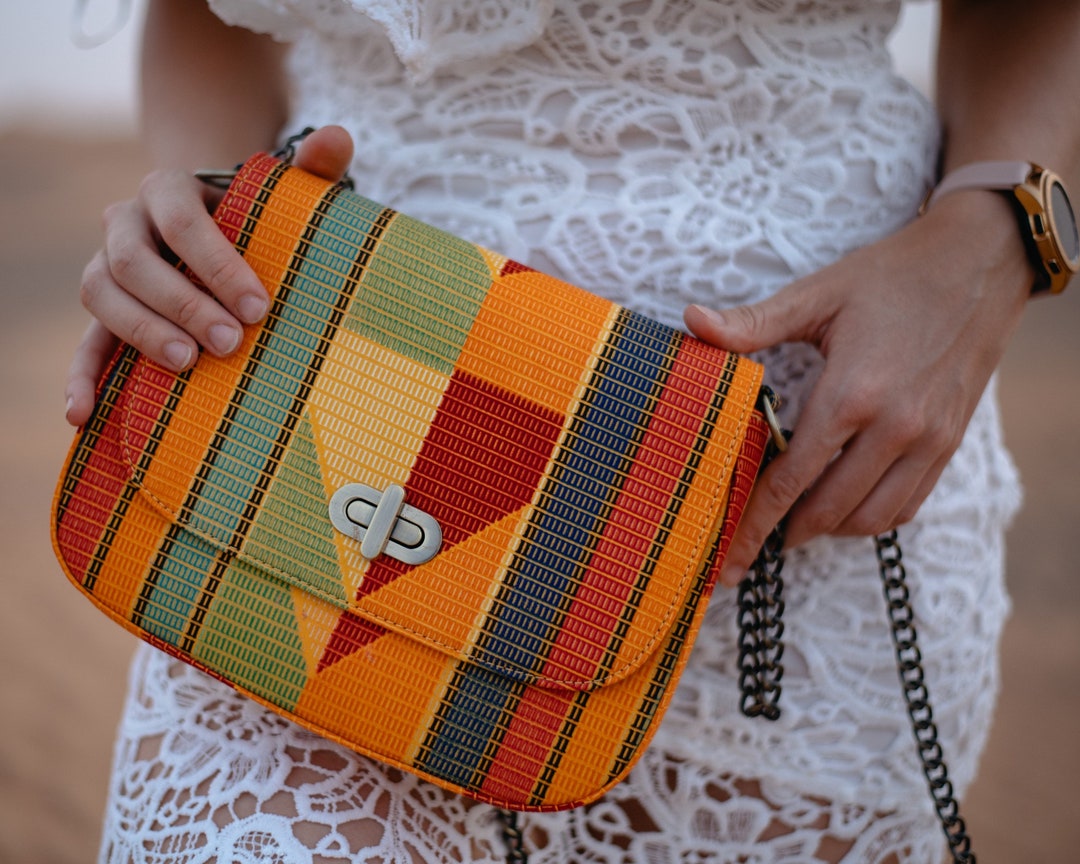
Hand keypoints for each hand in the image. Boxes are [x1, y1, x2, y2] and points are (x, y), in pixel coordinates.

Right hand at [64, 125, 354, 426]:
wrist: (226, 234)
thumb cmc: (263, 218)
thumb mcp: (291, 193)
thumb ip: (314, 164)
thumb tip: (341, 136)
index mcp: (167, 189)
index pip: (177, 216)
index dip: (214, 261)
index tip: (259, 305)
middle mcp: (126, 224)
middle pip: (131, 259)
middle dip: (181, 302)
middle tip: (233, 343)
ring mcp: (108, 269)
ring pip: (100, 294)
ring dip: (140, 331)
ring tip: (188, 364)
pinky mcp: (107, 315)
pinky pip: (85, 343)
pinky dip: (80, 377)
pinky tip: (82, 415)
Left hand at [685, 192, 1032, 585]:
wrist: (979, 262)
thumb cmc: (892, 276)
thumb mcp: (817, 294)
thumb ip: (753, 322)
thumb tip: (692, 323)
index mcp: (852, 394)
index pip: (791, 480)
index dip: (754, 524)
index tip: (731, 559)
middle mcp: (894, 427)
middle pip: (827, 509)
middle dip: (784, 536)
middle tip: (752, 548)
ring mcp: (928, 440)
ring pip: (871, 518)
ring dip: (828, 531)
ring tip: (794, 529)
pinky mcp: (950, 442)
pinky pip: (908, 504)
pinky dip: (871, 519)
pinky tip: (844, 510)